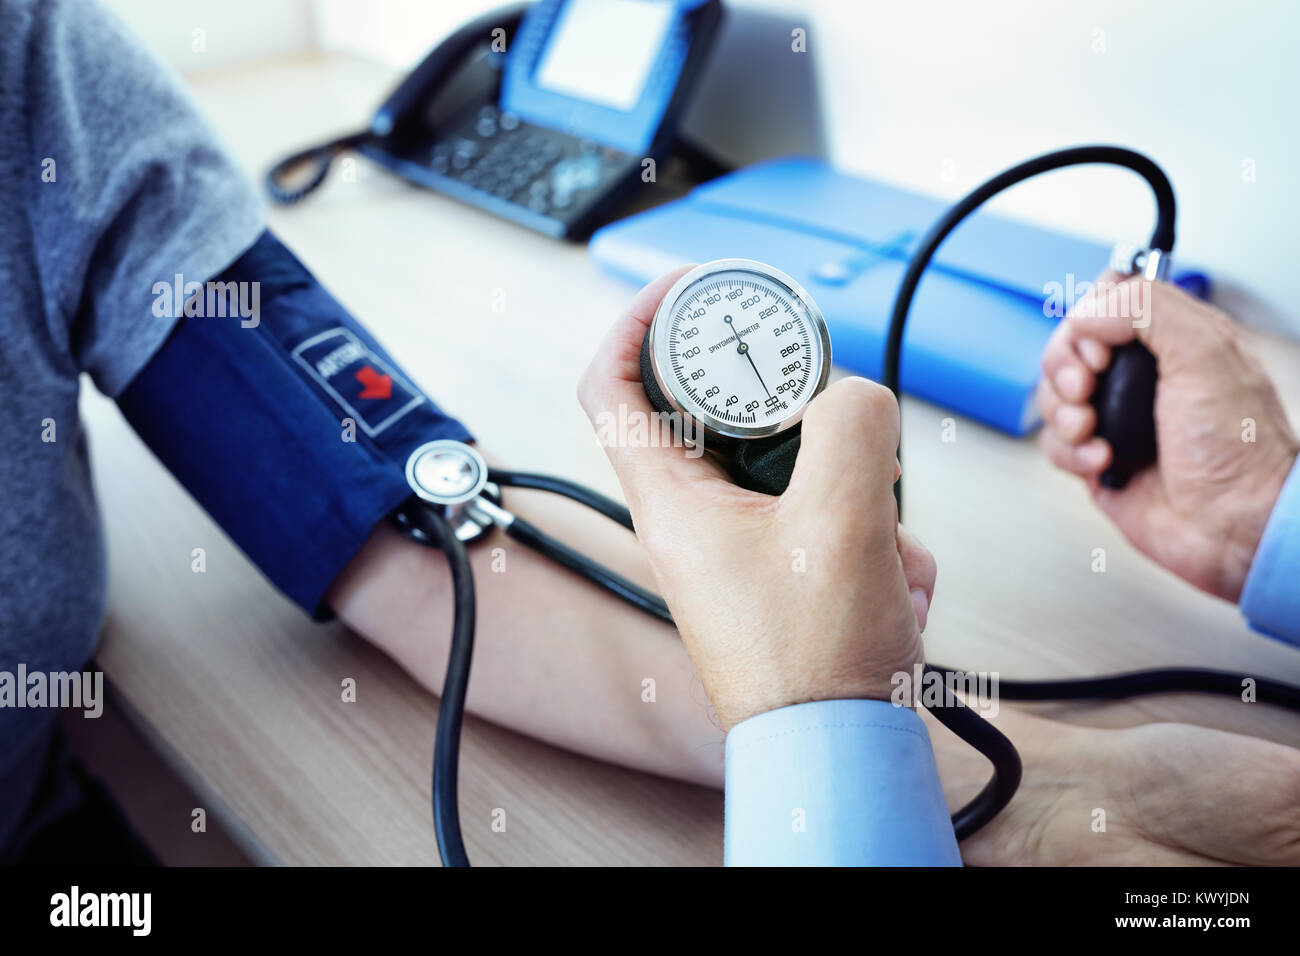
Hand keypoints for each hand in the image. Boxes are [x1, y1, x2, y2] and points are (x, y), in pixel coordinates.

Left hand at [578, 267, 933, 730]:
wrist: (837, 752)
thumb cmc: (815, 660)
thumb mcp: (843, 516)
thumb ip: (851, 424)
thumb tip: (857, 396)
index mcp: (670, 498)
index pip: (612, 381)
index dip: (638, 317)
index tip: (690, 285)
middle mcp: (692, 519)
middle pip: (724, 413)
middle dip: (803, 412)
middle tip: (842, 416)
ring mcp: (737, 547)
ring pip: (795, 466)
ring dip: (860, 486)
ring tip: (888, 540)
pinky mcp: (781, 573)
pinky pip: (827, 518)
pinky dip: (873, 536)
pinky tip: (899, 583)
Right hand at [1038, 274, 1297, 600]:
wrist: (1233, 525)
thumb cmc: (1238, 448)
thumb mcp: (1206, 353)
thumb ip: (1146, 308)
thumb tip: (1088, 313)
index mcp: (1173, 338)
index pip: (1108, 299)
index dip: (1091, 318)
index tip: (1104, 349)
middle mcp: (1142, 375)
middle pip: (1068, 346)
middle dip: (1065, 368)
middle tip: (1087, 389)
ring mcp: (1116, 417)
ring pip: (1053, 394)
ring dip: (1065, 414)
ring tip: (1095, 432)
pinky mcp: (1096, 458)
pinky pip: (1055, 443)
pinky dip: (1071, 453)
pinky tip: (1105, 462)